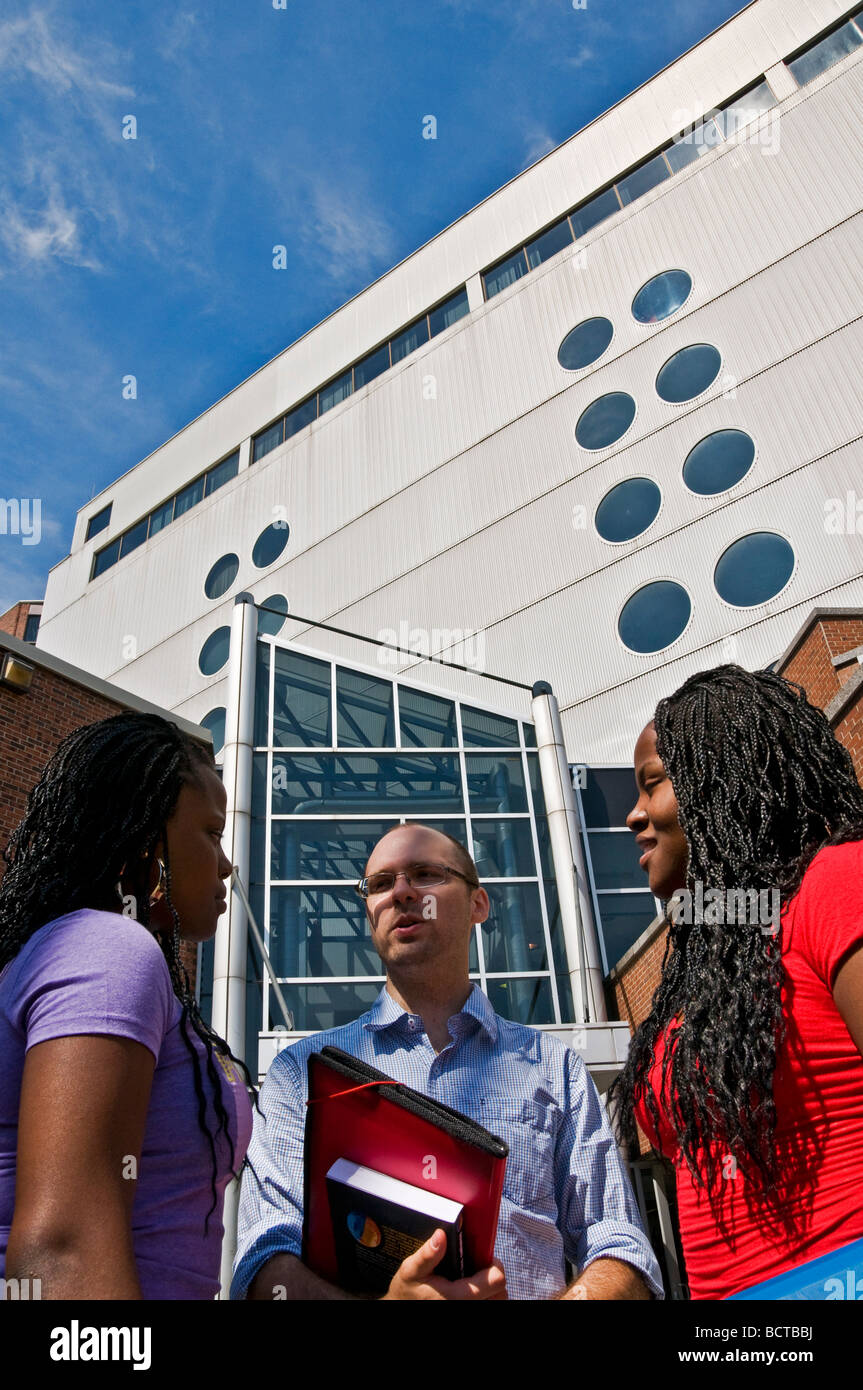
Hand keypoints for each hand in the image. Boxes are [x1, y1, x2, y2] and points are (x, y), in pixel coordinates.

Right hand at [380, 1228, 506, 1300]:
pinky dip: (486, 1296)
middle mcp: (466, 1307)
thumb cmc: (406, 1292)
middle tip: (478, 1266)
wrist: (400, 1308)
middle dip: (494, 1276)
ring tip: (476, 1277)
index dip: (494, 1265)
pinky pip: (488, 1304)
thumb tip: (440, 1235)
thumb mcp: (411, 1270)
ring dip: (492, 1288)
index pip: (497, 1280)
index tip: (483, 1256)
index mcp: (458, 1296)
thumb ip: (427, 1255)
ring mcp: (467, 1311)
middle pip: (501, 1293)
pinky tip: (472, 1288)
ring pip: (497, 1300)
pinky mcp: (465, 1312)